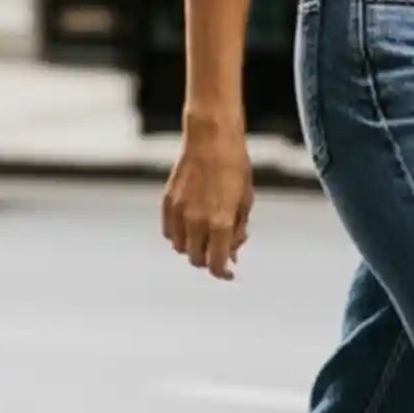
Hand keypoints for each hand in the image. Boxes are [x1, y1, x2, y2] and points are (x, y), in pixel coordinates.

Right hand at [162, 111, 253, 280]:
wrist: (212, 140)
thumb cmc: (236, 169)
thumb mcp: (245, 203)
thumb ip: (237, 232)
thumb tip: (232, 256)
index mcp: (220, 223)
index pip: (215, 264)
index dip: (222, 273)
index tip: (229, 273)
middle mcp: (197, 221)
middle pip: (197, 260)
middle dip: (210, 260)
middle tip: (222, 250)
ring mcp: (179, 212)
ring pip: (181, 248)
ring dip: (194, 248)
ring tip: (208, 234)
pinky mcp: (167, 202)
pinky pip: (169, 232)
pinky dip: (179, 236)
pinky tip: (192, 226)